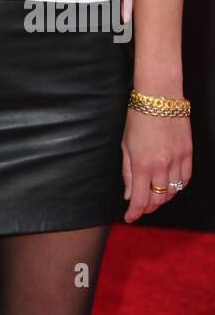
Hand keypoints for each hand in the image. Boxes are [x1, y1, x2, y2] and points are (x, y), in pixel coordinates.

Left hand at [121, 107, 191, 223]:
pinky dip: (178, 187)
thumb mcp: (125, 145)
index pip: (139, 199)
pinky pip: (185, 179)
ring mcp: (177, 160)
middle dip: (147, 207)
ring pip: (173, 192)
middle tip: (140, 207)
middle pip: (158, 199)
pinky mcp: (188, 153)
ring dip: (162, 198)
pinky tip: (170, 187)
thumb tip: (128, 195)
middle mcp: (162, 166)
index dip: (134, 213)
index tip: (129, 217)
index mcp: (142, 164)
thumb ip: (127, 172)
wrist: (159, 96)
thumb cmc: (137, 117)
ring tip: (153, 197)